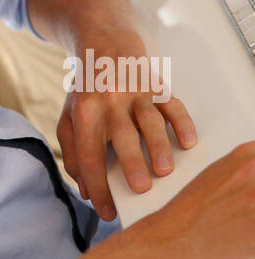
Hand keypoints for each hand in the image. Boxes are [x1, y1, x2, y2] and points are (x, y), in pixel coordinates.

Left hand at [57, 27, 197, 220]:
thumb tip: (86, 189)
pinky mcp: (156, 85)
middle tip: (141, 189)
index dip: (97, 186)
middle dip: (131, 163)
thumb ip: (73, 153)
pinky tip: (188, 142)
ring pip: (149, 120)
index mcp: (85, 112)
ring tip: (165, 171)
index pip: (90, 155)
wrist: (103, 46)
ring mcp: (134, 92)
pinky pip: (172, 104)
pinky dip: (182, 123)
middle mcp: (109, 101)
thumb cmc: (88, 91)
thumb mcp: (69, 117)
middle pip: (121, 135)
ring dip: (158, 146)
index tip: (108, 212)